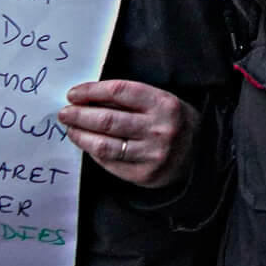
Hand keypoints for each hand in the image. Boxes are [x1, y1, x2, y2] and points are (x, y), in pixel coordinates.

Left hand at [57, 80, 197, 188]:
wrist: (200, 155)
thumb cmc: (174, 122)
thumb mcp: (162, 102)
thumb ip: (131, 99)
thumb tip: (88, 97)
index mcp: (165, 104)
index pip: (119, 91)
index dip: (91, 91)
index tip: (74, 94)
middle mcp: (160, 129)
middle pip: (107, 120)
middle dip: (79, 115)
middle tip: (64, 113)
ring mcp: (152, 154)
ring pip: (103, 144)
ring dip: (80, 135)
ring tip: (70, 129)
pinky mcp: (143, 174)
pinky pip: (109, 162)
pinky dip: (93, 152)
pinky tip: (87, 144)